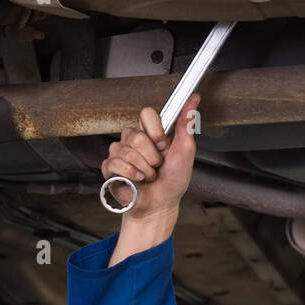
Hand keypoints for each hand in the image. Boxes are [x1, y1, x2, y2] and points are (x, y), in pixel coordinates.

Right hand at [101, 93, 200, 224]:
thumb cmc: (173, 180)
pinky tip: (136, 180)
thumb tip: (194, 99)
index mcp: (151, 132)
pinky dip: (129, 175)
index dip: (155, 131)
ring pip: (126, 151)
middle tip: (157, 166)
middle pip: (135, 135)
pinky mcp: (110, 167)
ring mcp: (120, 152)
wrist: (161, 205)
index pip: (146, 113)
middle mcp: (133, 139)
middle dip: (151, 156)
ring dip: (143, 169)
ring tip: (148, 176)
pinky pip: (114, 164)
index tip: (163, 146)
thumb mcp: (185, 151)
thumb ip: (186, 124)